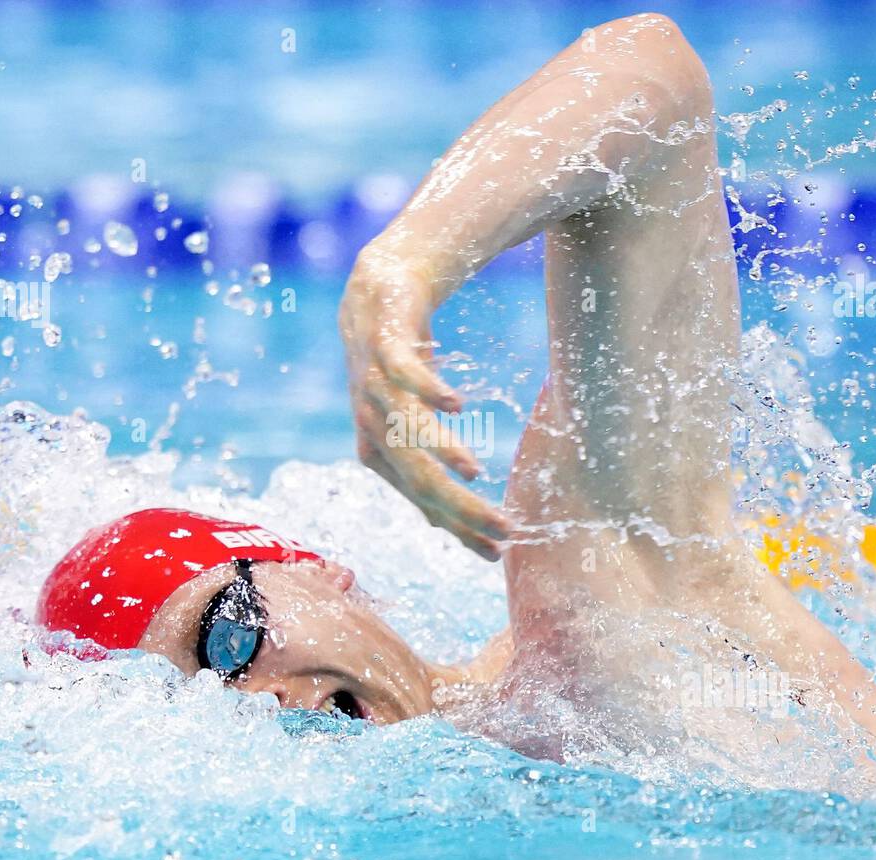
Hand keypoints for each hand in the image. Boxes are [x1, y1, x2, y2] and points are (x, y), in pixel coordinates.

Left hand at [338, 245, 510, 560]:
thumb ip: (428, 464)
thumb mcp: (418, 421)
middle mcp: (373, 425)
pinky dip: (427, 390)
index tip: (498, 551)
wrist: (379, 292)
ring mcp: (374, 384)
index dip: (459, 529)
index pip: (424, 502)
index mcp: (382, 452)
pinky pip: (404, 372)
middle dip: (459, 506)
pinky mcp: (383, 344)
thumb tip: (443, 521)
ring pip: (406, 429)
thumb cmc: (404, 365)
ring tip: (475, 472)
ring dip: (440, 451)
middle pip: (418, 476)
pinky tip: (458, 406)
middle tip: (502, 527)